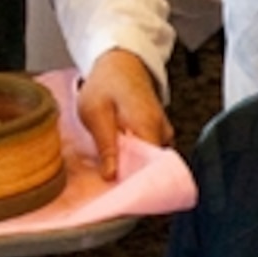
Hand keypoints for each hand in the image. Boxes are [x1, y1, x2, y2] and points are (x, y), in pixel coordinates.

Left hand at [77, 49, 169, 179]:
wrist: (120, 62)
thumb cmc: (106, 83)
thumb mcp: (95, 112)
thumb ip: (105, 145)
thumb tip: (111, 175)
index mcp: (148, 126)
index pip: (151, 168)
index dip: (135, 184)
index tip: (118, 194)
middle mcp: (161, 132)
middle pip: (152, 169)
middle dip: (131, 179)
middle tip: (108, 184)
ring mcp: (162, 132)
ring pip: (149, 162)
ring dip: (130, 168)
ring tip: (110, 168)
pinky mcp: (157, 133)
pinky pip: (148, 154)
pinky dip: (133, 158)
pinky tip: (118, 156)